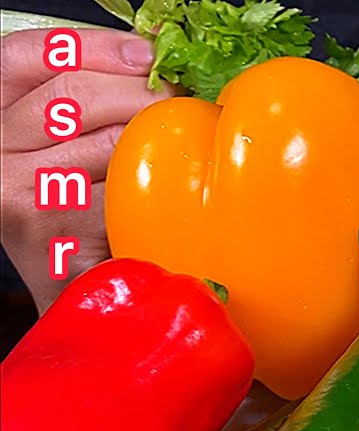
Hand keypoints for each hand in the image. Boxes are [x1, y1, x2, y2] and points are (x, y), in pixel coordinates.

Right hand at [0, 28, 173, 312]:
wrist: (72, 300)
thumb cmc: (76, 223)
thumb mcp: (64, 151)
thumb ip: (91, 104)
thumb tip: (155, 54)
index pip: (29, 55)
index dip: (94, 46)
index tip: (147, 54)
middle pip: (76, 92)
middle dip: (145, 94)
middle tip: (183, 110)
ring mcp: (19, 188)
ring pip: (111, 137)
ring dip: (161, 143)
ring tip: (182, 157)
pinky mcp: (54, 225)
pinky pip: (126, 186)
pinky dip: (159, 189)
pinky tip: (169, 198)